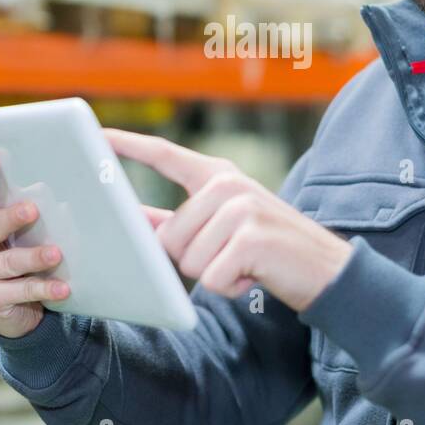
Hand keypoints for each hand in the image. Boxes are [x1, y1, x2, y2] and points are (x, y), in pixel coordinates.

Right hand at [0, 153, 70, 338]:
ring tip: (57, 253)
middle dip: (11, 219)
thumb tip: (47, 184)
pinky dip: (44, 288)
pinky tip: (63, 287)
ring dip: (34, 257)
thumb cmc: (8, 251)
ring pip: (8, 262)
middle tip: (33, 210)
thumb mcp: (6, 230)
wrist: (6, 303)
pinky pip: (20, 291)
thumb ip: (12, 209)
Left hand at [106, 129, 353, 311]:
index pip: (165, 155)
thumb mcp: (225, 226)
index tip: (98, 137)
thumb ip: (181, 221)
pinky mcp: (251, 237)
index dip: (128, 145)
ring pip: (188, 260)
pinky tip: (253, 276)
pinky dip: (230, 287)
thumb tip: (135, 220)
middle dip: (193, 259)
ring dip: (213, 274)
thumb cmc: (268, 250)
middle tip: (230, 256)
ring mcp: (242, 208)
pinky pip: (212, 277)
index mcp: (219, 176)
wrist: (327, 270)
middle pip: (169, 236)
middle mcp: (228, 184)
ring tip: (245, 264)